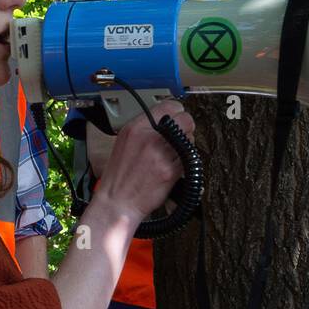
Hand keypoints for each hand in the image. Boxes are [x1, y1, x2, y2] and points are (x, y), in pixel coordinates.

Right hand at [94, 100, 194, 224]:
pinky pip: (189, 157)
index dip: (177, 112)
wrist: (118, 202)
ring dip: (186, 145)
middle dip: (186, 127)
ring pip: (190, 138)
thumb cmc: (119, 177)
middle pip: (185, 119)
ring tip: (173, 155)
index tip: (177, 118)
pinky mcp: (171, 170)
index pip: (168, 105)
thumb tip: (165, 120)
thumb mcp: (124, 142)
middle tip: (181, 136)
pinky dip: (186, 161)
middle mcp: (149, 137)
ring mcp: (161, 154)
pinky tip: (174, 166)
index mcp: (135, 128)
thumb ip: (144, 129)